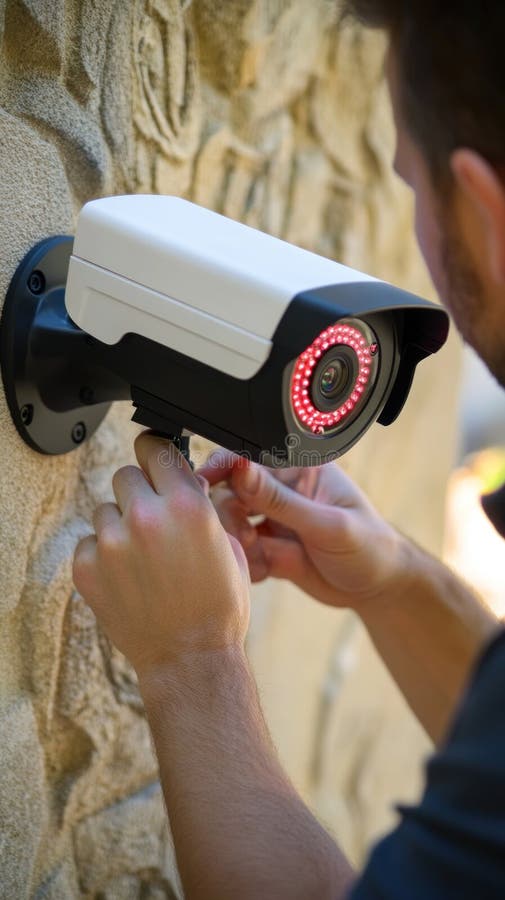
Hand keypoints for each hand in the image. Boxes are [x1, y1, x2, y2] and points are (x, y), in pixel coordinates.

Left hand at [72, 433, 249, 678]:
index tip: (154, 461)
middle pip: (126, 475)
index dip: (156, 454)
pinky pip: (88, 541)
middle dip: (140, 493)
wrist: (190, 658)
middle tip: (154, 520)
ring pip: (105, 509)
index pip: (155, 447)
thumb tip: (183, 481)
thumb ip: (201, 505)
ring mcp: (112, 543)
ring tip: (142, 556)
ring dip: (120, 524)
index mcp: (186, 505)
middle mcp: (146, 516)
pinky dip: (103, 554)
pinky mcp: (87, 568)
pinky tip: (127, 575)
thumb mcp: (227, 544)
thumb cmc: (218, 606)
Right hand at [198, 451, 406, 612]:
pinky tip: (268, 573)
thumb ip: (280, 500)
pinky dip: (247, 565)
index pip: (248, 459)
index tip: (202, 486)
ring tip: (262, 558)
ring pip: (229, 525)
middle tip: (249, 538)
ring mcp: (272, 520)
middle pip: (229, 492)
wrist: (378, 588)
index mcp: (297, 468)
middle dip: (231, 517)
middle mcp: (280, 490)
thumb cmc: (368, 547)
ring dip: (238, 543)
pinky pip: (239, 554)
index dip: (221, 470)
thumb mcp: (326, 524)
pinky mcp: (267, 548)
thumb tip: (239, 470)